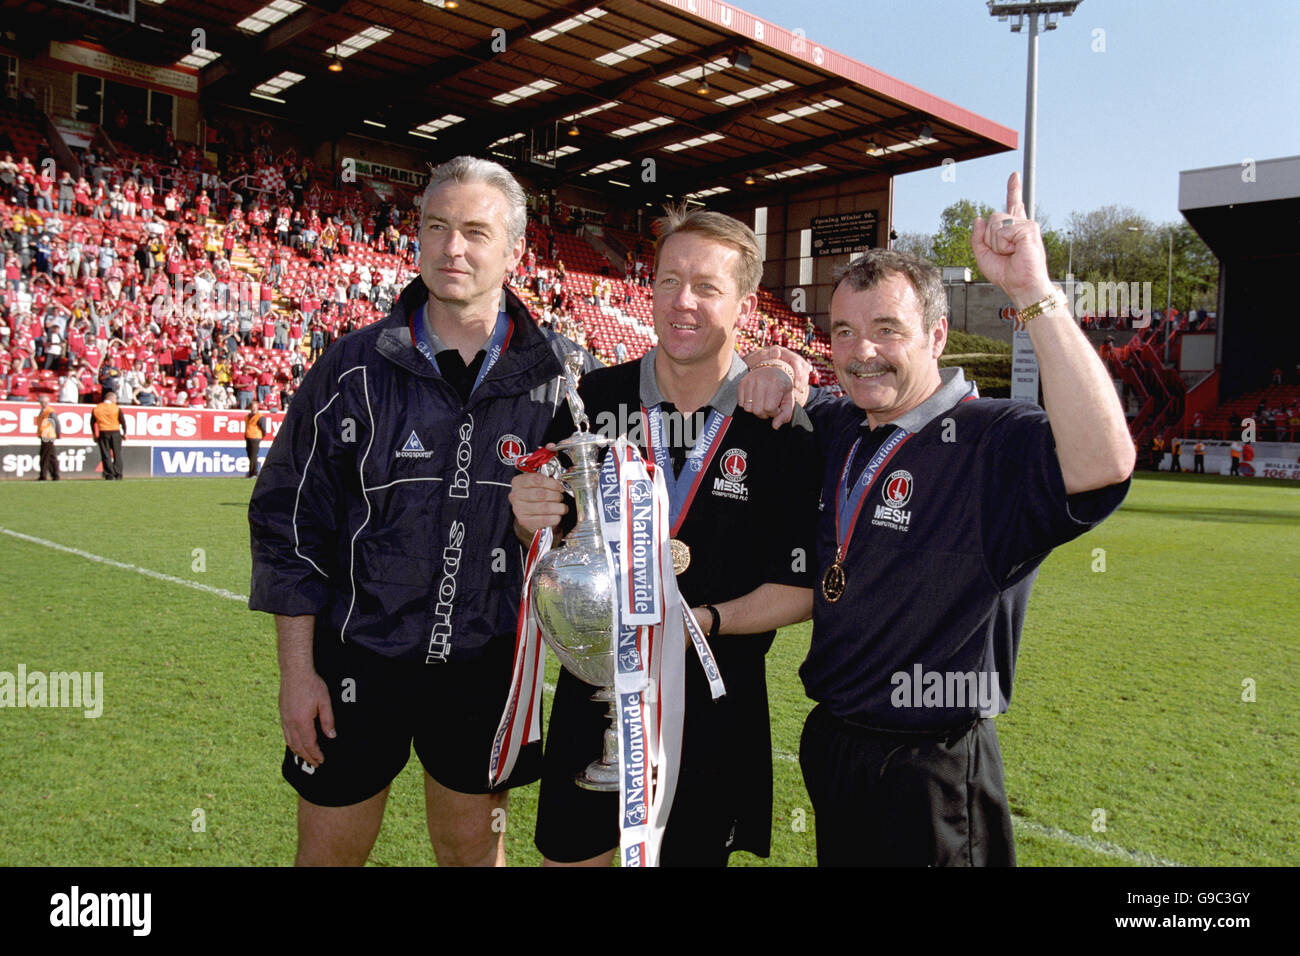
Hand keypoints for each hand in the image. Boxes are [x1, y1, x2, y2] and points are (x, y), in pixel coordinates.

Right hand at [279, 668, 334, 767]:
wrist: (294, 671)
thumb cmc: (311, 684)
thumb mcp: (325, 701)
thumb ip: (328, 720)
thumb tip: (331, 736)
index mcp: (302, 721)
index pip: (309, 744)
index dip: (316, 754)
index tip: (322, 760)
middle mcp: (291, 723)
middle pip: (298, 746)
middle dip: (308, 757)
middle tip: (316, 764)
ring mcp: (284, 719)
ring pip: (290, 742)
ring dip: (299, 752)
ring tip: (307, 757)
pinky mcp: (282, 714)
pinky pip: (285, 734)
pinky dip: (291, 743)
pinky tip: (296, 744)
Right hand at [509, 471, 567, 533]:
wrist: (525, 512)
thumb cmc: (532, 496)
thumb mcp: (536, 484)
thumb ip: (546, 481)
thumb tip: (560, 485)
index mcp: (518, 482)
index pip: (537, 480)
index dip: (552, 483)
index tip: (560, 487)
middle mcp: (516, 495)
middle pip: (542, 494)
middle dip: (556, 496)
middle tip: (560, 497)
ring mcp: (519, 509)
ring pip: (544, 507)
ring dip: (558, 507)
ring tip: (562, 508)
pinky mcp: (524, 521)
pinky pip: (543, 520)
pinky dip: (554, 518)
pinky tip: (558, 516)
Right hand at [738, 346, 810, 426]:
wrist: (773, 367)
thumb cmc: (782, 386)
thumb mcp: (789, 399)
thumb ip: (785, 414)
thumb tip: (775, 426)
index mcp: (775, 383)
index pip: (769, 408)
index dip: (774, 413)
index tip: (777, 408)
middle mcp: (761, 381)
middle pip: (757, 410)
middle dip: (764, 413)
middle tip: (770, 407)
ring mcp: (749, 381)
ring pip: (748, 408)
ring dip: (756, 410)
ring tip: (762, 403)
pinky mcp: (742, 383)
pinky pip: (741, 403)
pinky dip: (748, 405)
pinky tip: (755, 399)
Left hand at [971, 172, 1055, 308]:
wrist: (1021, 286)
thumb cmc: (1007, 274)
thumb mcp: (984, 256)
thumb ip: (978, 238)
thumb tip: (978, 219)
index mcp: (1012, 229)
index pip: (1012, 204)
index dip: (1013, 189)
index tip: (1014, 175)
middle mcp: (1020, 224)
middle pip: (992, 218)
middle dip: (989, 239)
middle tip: (1004, 254)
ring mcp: (1025, 225)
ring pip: (995, 223)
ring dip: (996, 243)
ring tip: (1010, 253)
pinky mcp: (1029, 228)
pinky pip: (1002, 231)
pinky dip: (1002, 245)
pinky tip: (1014, 251)